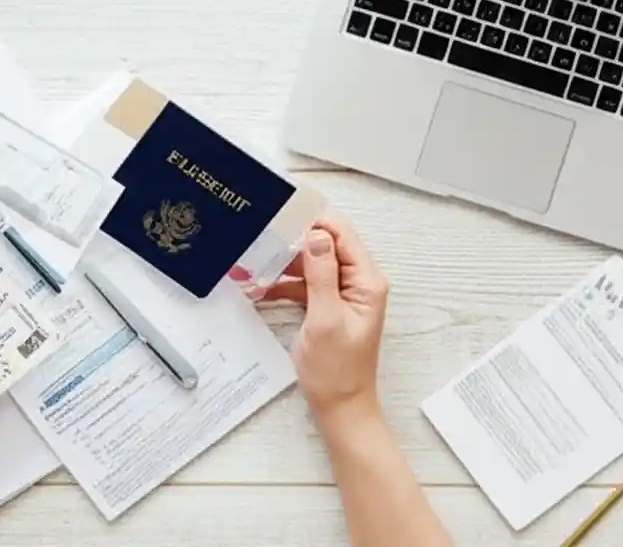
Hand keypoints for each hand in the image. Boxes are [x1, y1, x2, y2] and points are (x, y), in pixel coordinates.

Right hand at [260, 212, 389, 427]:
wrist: (340, 406)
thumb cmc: (337, 371)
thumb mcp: (325, 318)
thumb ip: (321, 274)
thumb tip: (317, 235)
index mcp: (366, 282)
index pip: (342, 235)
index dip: (315, 222)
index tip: (285, 215)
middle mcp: (359, 283)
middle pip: (327, 246)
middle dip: (294, 243)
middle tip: (263, 241)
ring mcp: (344, 294)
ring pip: (313, 264)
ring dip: (286, 266)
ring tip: (256, 267)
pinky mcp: (330, 306)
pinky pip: (307, 284)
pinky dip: (286, 285)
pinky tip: (263, 288)